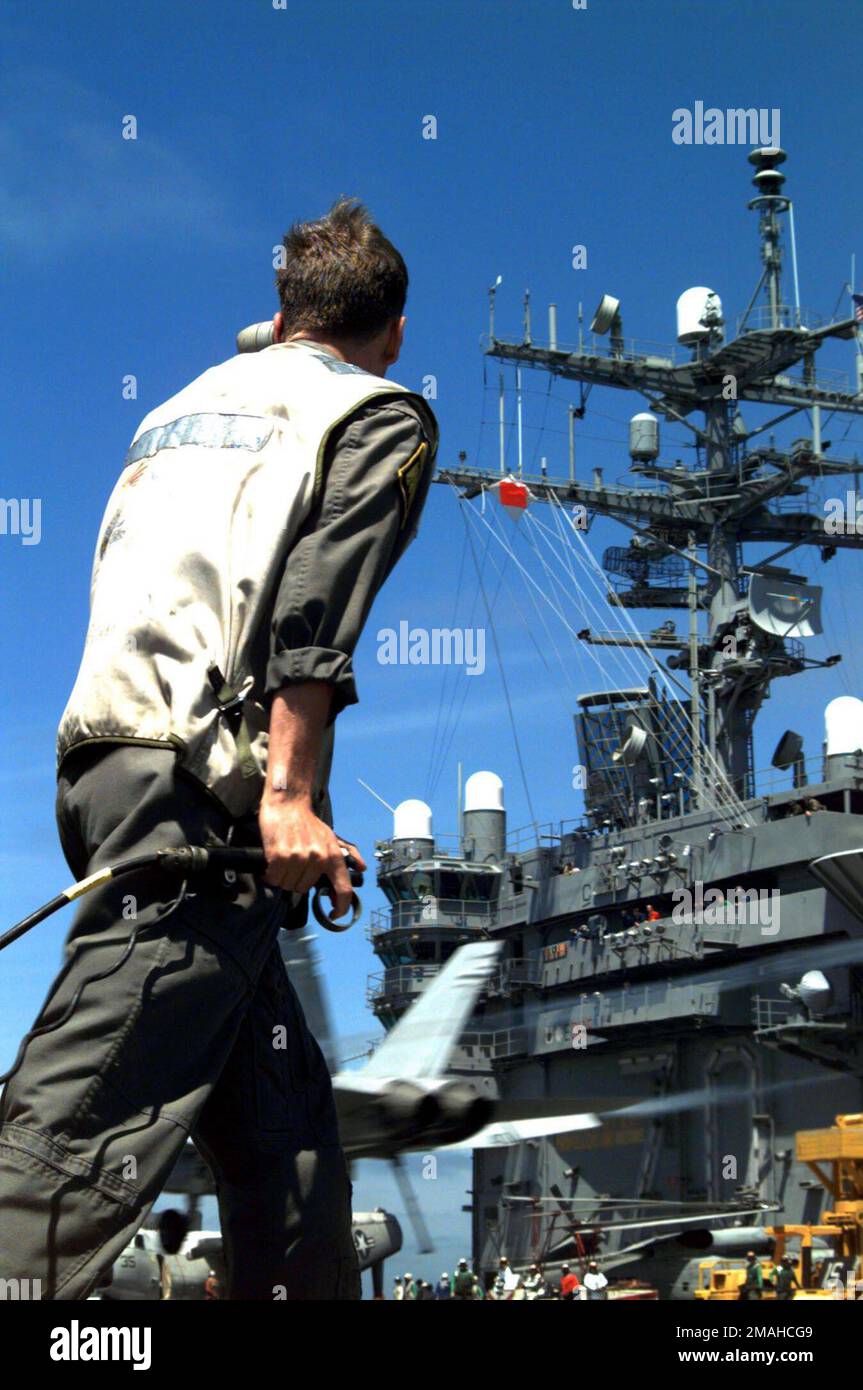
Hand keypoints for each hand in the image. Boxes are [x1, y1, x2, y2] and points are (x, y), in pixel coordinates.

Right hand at [258, 794, 365, 919]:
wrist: (288, 804)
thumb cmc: (308, 822)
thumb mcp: (332, 837)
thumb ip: (347, 854)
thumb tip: (362, 869)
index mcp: (333, 855)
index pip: (343, 889)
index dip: (341, 907)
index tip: (335, 914)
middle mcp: (318, 858)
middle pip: (304, 889)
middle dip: (297, 880)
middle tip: (294, 864)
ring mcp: (298, 858)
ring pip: (288, 885)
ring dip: (283, 877)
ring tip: (284, 860)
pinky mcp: (280, 856)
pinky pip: (274, 878)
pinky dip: (270, 874)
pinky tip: (273, 862)